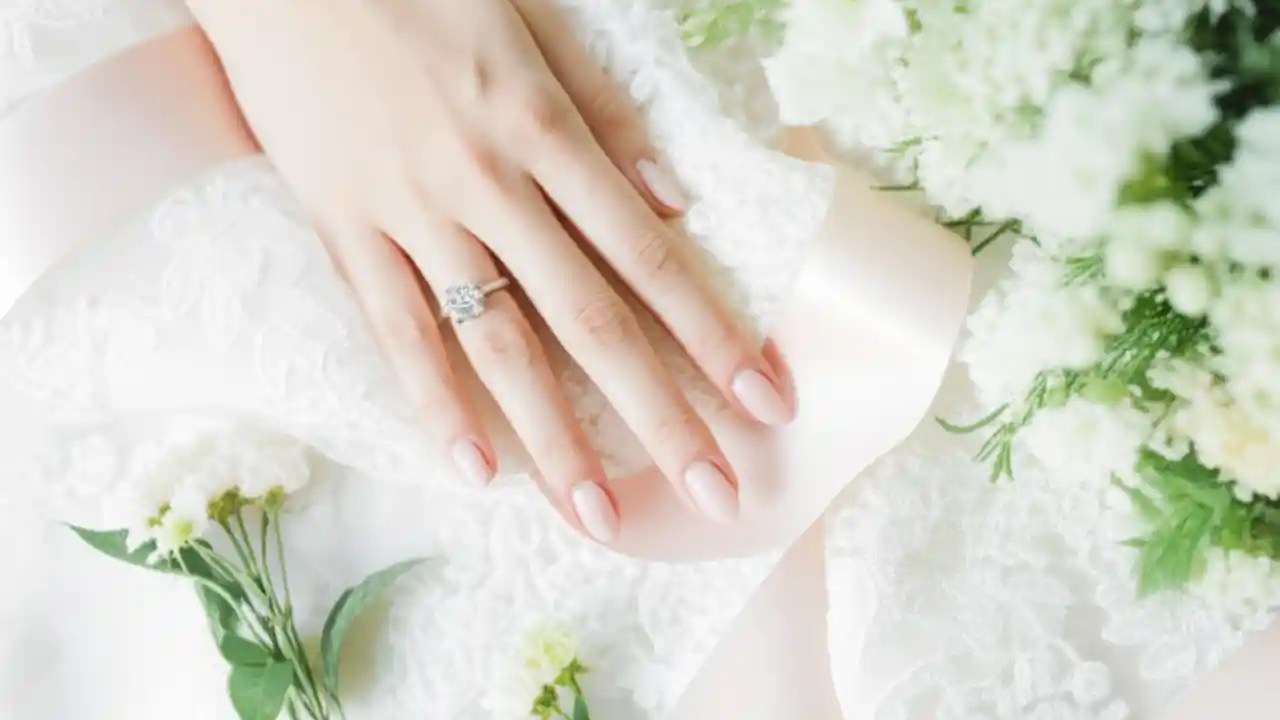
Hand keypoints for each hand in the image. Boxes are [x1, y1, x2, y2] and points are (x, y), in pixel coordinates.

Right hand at [188, 0, 794, 540]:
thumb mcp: (531, 26)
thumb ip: (605, 118)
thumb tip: (673, 204)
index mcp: (544, 132)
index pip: (649, 259)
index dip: (714, 335)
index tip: (765, 399)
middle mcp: (487, 187)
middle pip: (590, 323)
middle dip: (660, 415)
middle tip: (714, 490)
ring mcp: (412, 216)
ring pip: (497, 346)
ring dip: (557, 440)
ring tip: (603, 517)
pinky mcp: (344, 230)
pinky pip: (393, 331)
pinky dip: (433, 402)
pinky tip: (477, 470)